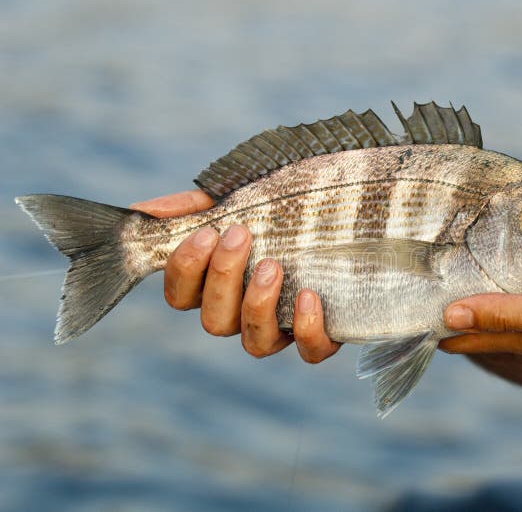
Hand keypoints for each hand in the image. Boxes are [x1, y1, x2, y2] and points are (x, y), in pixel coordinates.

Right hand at [130, 190, 340, 361]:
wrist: (350, 217)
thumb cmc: (283, 210)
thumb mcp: (240, 197)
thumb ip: (194, 205)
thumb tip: (143, 210)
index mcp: (217, 285)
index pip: (180, 297)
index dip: (184, 271)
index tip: (205, 233)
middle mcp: (244, 314)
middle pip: (214, 322)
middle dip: (222, 278)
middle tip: (240, 236)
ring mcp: (282, 328)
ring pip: (255, 344)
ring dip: (257, 306)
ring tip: (272, 266)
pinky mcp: (322, 334)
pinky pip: (310, 352)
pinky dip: (307, 330)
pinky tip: (309, 296)